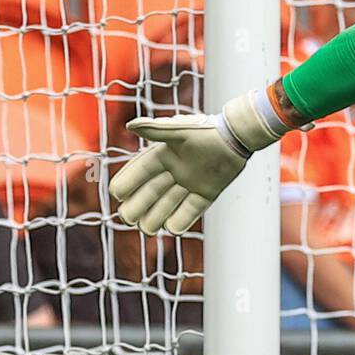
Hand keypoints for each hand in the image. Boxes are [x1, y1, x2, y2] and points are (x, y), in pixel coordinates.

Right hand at [109, 114, 249, 235]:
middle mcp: (173, 171)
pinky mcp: (206, 192)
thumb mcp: (180, 130)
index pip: (139, 172)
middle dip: (137, 206)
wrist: (237, 136)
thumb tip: (130, 125)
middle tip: (128, 218)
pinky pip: (191, 210)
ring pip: (167, 205)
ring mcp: (189, 183)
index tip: (117, 194)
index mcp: (162, 155)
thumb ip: (156, 130)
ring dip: (155, 217)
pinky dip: (182, 220)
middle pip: (149, 193)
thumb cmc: (207, 130)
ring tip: (147, 229)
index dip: (127, 182)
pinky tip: (173, 230)